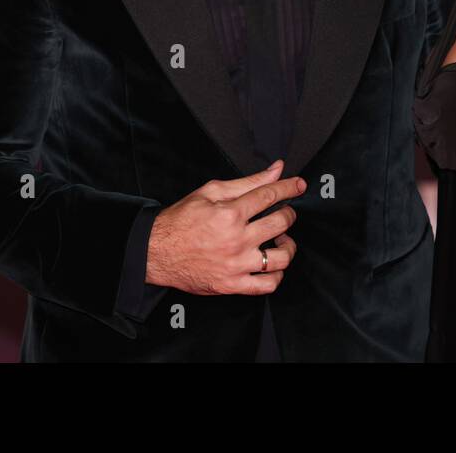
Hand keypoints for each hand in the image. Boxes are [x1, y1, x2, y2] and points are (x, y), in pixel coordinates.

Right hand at [145, 159, 304, 294]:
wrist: (157, 251)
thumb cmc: (181, 221)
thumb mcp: (211, 192)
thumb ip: (247, 181)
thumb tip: (275, 170)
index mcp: (230, 213)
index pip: (270, 195)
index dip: (289, 188)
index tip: (298, 185)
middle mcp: (236, 239)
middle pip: (281, 223)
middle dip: (289, 214)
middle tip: (284, 212)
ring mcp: (236, 264)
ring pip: (281, 257)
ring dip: (288, 245)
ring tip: (281, 240)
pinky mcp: (233, 284)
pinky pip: (267, 285)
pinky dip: (277, 275)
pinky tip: (272, 265)